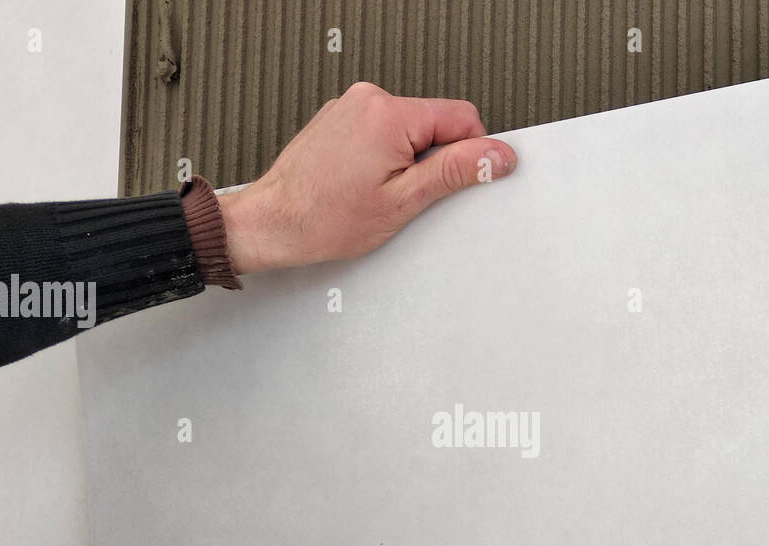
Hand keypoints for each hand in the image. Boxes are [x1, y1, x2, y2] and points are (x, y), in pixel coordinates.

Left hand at [218, 81, 516, 272]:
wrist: (272, 223)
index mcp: (389, 114)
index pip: (462, 117)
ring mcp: (350, 106)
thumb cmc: (323, 219)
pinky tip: (363, 185)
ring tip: (378, 192)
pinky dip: (383, 158)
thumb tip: (496, 155)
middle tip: (408, 195)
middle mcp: (368, 100)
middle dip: (432, 160)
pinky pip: (382, 132)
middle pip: (434, 122)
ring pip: (409, 129)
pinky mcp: (339, 119)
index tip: (458, 181)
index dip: (468, 154)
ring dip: (406, 161)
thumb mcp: (403, 201)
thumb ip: (455, 172)